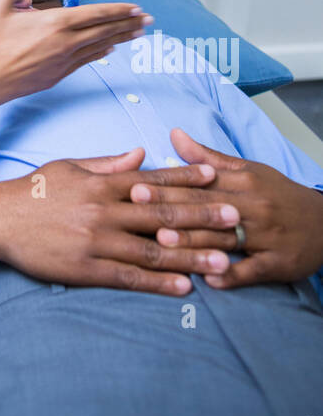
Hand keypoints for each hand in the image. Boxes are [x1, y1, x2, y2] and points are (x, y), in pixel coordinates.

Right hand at [0, 0, 152, 103]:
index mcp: (55, 23)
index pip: (96, 13)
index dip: (118, 10)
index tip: (136, 7)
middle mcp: (65, 42)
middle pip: (104, 30)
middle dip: (129, 24)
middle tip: (149, 20)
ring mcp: (63, 61)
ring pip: (99, 47)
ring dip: (120, 39)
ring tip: (137, 34)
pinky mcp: (57, 76)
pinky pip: (85, 61)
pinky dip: (100, 53)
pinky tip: (109, 50)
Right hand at [0, 149, 241, 294]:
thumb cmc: (35, 191)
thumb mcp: (70, 166)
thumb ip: (108, 163)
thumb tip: (141, 153)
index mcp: (101, 182)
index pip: (152, 179)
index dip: (185, 178)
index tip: (216, 176)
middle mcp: (104, 210)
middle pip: (161, 214)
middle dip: (201, 216)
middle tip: (235, 218)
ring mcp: (96, 241)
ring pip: (152, 249)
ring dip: (190, 255)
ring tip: (223, 260)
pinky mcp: (86, 269)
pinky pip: (128, 276)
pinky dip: (158, 282)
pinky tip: (183, 286)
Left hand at [136, 129, 322, 287]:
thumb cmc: (279, 195)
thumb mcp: (248, 171)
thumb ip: (207, 158)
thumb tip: (174, 135)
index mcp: (243, 182)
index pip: (199, 184)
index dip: (167, 185)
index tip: (136, 185)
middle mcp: (253, 207)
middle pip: (206, 208)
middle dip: (170, 208)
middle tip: (137, 209)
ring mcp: (265, 236)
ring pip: (225, 239)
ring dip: (193, 241)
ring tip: (163, 242)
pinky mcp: (277, 263)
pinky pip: (251, 270)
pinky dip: (230, 275)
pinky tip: (208, 280)